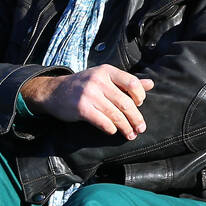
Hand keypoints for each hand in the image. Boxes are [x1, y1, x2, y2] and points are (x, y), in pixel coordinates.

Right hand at [22, 67, 154, 138]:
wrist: (54, 92)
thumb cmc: (83, 85)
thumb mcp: (104, 78)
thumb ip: (127, 82)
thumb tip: (151, 84)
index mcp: (106, 71)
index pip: (132, 82)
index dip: (140, 96)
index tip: (139, 105)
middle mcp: (99, 80)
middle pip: (126, 103)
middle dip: (136, 118)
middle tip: (141, 128)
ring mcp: (89, 94)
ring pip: (116, 114)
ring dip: (126, 127)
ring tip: (131, 134)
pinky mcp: (82, 108)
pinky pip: (103, 122)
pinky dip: (110, 129)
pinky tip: (113, 131)